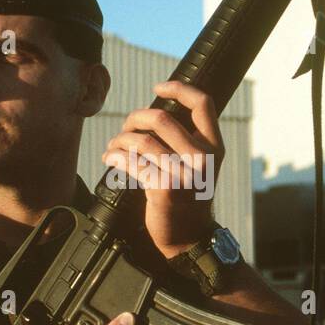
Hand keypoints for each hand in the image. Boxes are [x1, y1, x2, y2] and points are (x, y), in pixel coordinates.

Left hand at [101, 81, 223, 258]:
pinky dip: (115, 156)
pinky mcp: (164, 188)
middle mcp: (203, 157)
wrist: (188, 236)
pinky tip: (110, 158)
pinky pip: (132, 162)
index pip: (202, 104)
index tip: (158, 87)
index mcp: (214, 146)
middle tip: (125, 128)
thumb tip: (153, 112)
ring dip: (120, 139)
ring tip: (113, 146)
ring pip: (142, 140)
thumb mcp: (200, 166)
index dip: (179, 88)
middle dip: (134, 118)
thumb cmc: (188, 197)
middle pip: (162, 118)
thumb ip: (187, 140)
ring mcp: (184, 173)